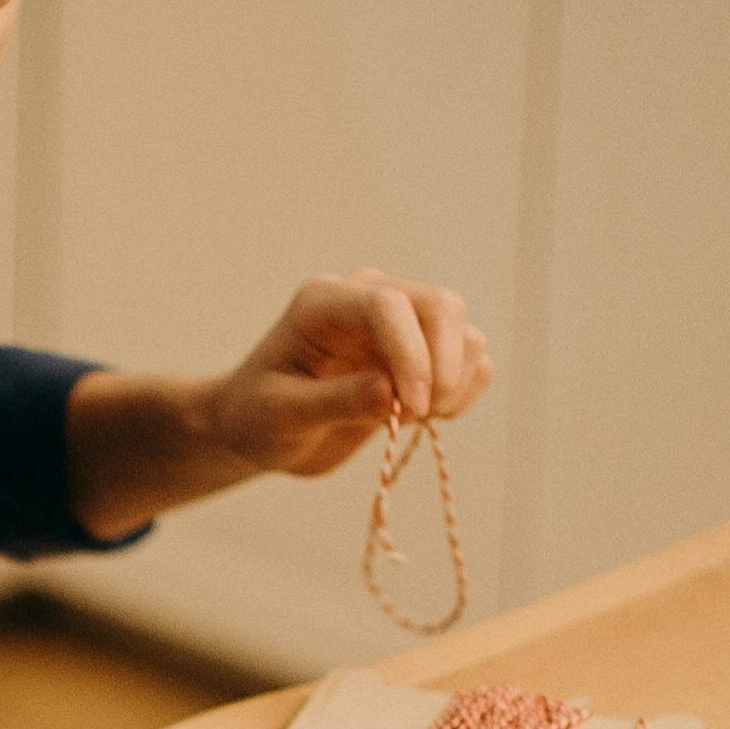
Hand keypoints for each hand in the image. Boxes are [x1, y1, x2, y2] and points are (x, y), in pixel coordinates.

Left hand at [204, 270, 492, 481]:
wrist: (263, 430)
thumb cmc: (259, 417)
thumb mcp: (281, 416)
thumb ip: (332, 402)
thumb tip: (391, 393)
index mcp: (324, 302)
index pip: (387, 304)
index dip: (411, 353)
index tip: (412, 408)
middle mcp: (368, 298)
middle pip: (440, 305)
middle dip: (445, 364)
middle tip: (423, 416)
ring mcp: (399, 323)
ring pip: (462, 331)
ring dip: (455, 382)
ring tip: (415, 419)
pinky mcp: (421, 351)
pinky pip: (470, 358)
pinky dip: (464, 390)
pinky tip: (425, 416)